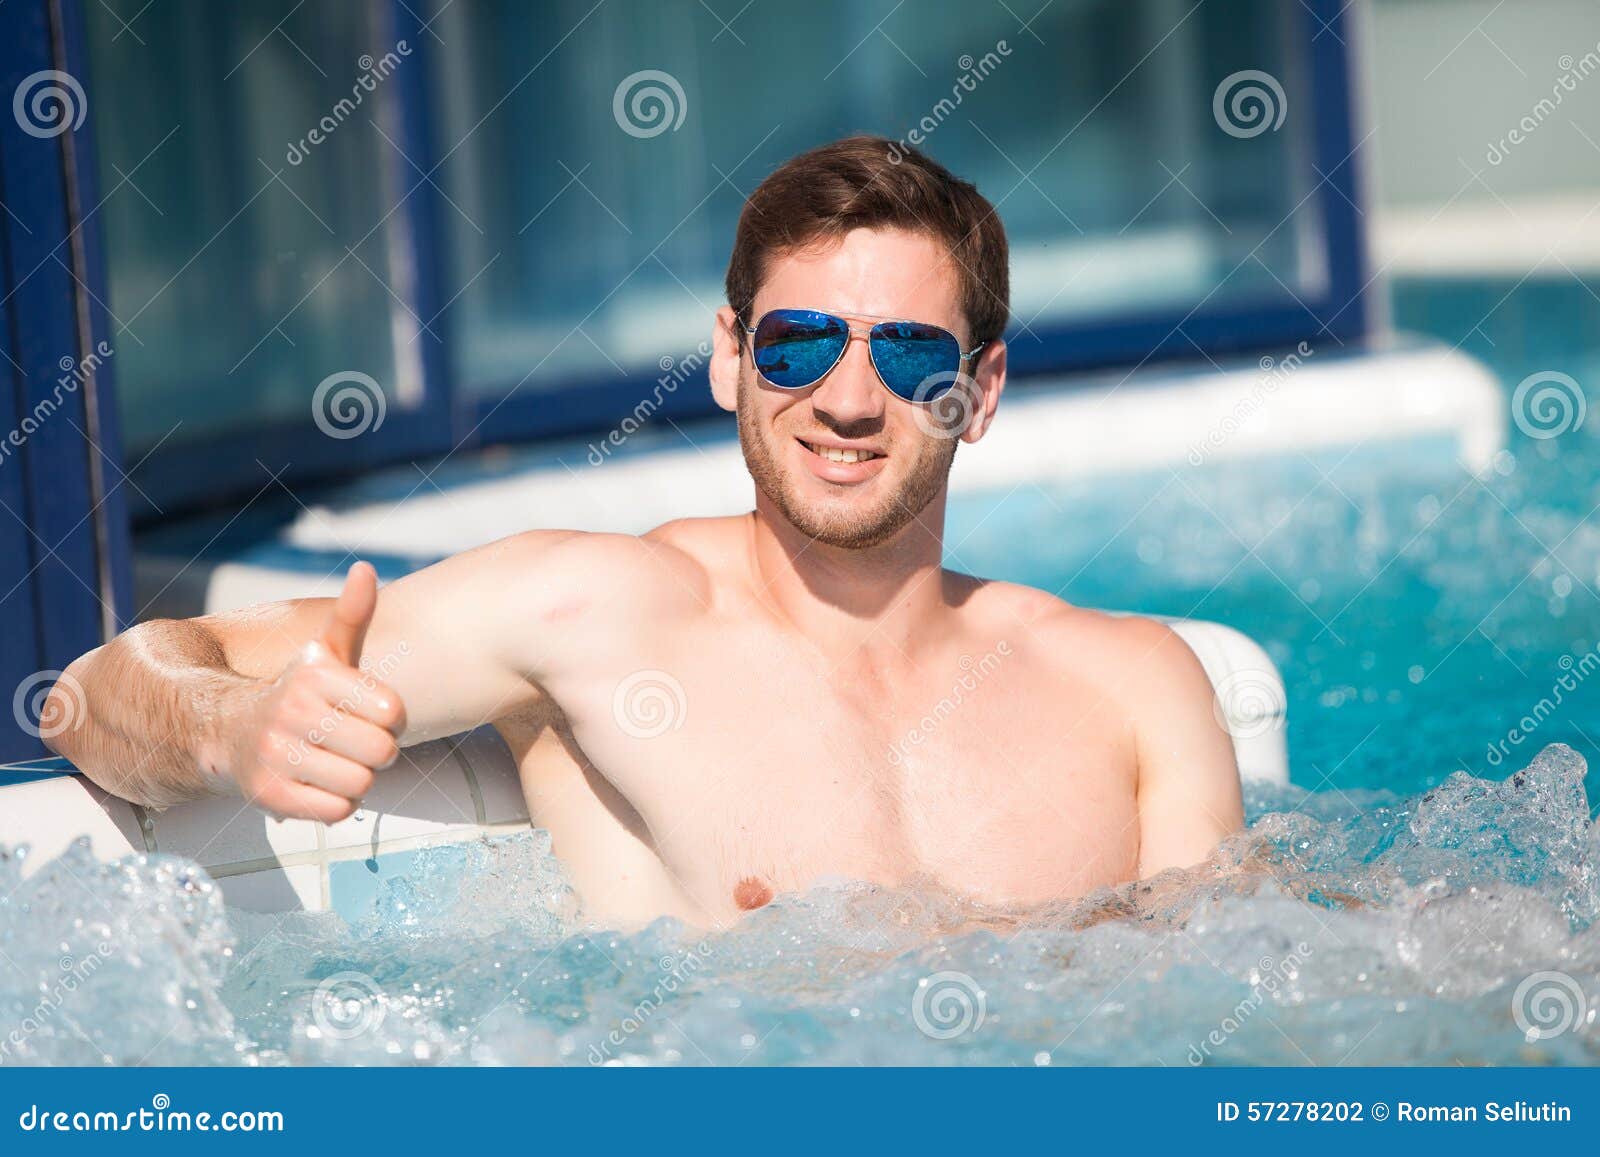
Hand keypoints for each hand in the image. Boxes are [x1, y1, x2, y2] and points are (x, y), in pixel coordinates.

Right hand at [225, 562, 407, 821]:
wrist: (227, 733)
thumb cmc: (297, 694)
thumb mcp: (325, 652)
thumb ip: (351, 615)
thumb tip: (366, 570)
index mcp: (315, 676)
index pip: (394, 711)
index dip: (389, 717)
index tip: (366, 712)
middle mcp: (292, 712)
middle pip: (382, 751)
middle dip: (376, 751)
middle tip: (351, 741)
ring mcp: (277, 756)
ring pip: (362, 784)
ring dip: (356, 777)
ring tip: (332, 761)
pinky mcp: (269, 796)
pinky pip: (338, 812)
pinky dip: (336, 803)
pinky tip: (317, 783)